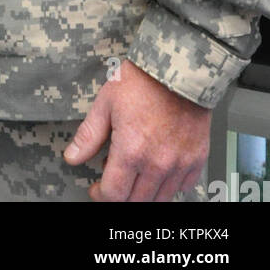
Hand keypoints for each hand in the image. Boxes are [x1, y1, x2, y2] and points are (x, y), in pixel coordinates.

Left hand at [63, 59, 211, 200]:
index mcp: (131, 151)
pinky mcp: (197, 159)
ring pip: (160, 198)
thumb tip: (72, 157)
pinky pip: (183, 186)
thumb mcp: (106, 103)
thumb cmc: (143, 81)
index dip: (100, 194)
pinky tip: (159, 167)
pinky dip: (169, 183)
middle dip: (120, 194)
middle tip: (113, 178)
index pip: (113, 194)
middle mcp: (157, 164)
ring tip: (135, 169)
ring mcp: (179, 164)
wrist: (180, 69)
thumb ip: (89, 135)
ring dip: (144, 191)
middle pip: (136, 200)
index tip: (96, 188)